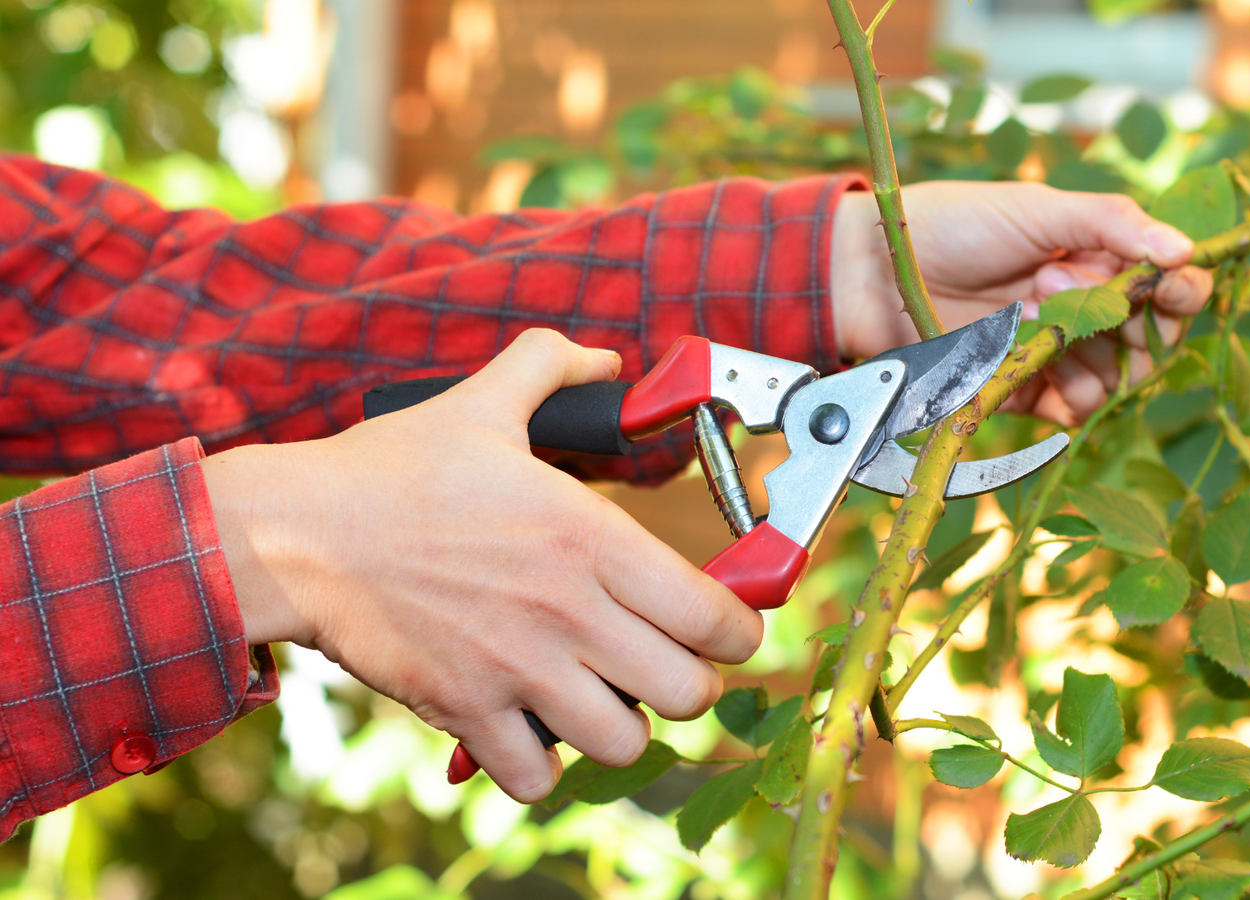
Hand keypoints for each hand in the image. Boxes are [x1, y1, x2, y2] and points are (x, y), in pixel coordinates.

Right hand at [202, 329, 763, 801]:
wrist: (296, 534)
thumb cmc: (391, 472)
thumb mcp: (482, 403)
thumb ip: (551, 366)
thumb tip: (605, 358)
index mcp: (590, 537)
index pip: (714, 617)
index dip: (739, 633)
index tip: (727, 630)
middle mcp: (569, 611)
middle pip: (687, 692)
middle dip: (689, 685)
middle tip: (664, 665)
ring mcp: (518, 669)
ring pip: (624, 744)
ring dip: (622, 728)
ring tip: (602, 700)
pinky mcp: (466, 712)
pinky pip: (537, 779)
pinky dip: (543, 767)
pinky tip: (534, 730)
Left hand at [830, 182, 1213, 424]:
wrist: (878, 271)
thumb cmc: (956, 225)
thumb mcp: (1039, 209)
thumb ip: (1112, 223)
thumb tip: (1186, 249)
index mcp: (1098, 258)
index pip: (1167, 286)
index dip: (1181, 290)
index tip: (1175, 287)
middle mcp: (1085, 308)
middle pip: (1150, 340)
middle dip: (1131, 323)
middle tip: (1066, 288)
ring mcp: (1056, 352)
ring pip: (1115, 378)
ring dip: (1092, 353)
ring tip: (1034, 311)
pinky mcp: (1024, 389)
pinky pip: (1073, 409)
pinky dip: (1071, 396)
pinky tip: (1042, 367)